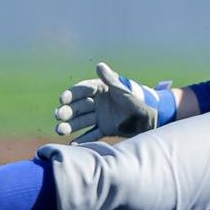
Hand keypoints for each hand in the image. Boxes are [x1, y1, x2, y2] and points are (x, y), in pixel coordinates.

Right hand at [52, 63, 176, 142]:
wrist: (150, 116)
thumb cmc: (136, 98)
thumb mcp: (123, 89)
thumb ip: (110, 79)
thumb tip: (99, 65)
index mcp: (100, 89)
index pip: (82, 90)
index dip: (72, 94)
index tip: (63, 99)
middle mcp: (97, 102)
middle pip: (78, 107)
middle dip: (67, 111)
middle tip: (59, 116)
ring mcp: (99, 116)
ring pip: (81, 121)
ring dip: (70, 125)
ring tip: (59, 130)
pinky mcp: (104, 128)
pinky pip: (91, 133)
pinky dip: (83, 139)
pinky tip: (73, 143)